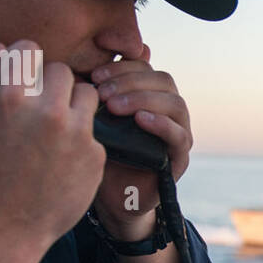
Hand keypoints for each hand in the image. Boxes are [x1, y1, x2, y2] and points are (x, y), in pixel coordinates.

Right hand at [0, 42, 103, 262]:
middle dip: (52, 83)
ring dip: (74, 104)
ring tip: (59, 123)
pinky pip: (93, 131)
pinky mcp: (95, 155)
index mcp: (9, 98)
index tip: (25, 68)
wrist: (5, 226)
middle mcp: (47, 110)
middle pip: (62, 72)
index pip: (29, 50)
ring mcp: (76, 133)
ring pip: (88, 95)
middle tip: (43, 100)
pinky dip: (82, 139)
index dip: (25, 57)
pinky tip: (64, 156)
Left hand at [88, 44, 192, 238]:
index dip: (121, 66)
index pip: (144, 67)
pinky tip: (140, 121)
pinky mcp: (180, 158)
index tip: (94, 75)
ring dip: (143, 99)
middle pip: (162, 80)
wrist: (110, 198)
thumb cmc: (98, 154)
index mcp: (149, 96)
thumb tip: (82, 64)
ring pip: (175, 103)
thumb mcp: (92, 119)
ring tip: (115, 107)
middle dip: (130, 81)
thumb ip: (94, 93)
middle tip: (102, 93)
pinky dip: (162, 124)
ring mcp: (178, 133)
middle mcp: (168, 111)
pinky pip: (179, 135)